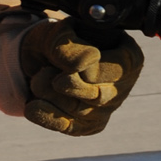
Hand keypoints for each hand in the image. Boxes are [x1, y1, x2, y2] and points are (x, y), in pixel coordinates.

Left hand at [19, 19, 143, 136]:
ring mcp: (107, 109)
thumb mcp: (58, 34)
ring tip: (37, 78)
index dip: (84, 68)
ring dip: (50, 95)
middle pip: (99, 96)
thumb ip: (71, 46)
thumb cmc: (57, 43)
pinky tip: (32, 104)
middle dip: (66, 85)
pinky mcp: (87, 126)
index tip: (59, 61)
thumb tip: (87, 63)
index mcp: (128, 57)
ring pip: (81, 111)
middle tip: (43, 72)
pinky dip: (46, 115)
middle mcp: (122, 86)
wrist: (40, 59)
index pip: (116, 70)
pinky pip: (69, 126)